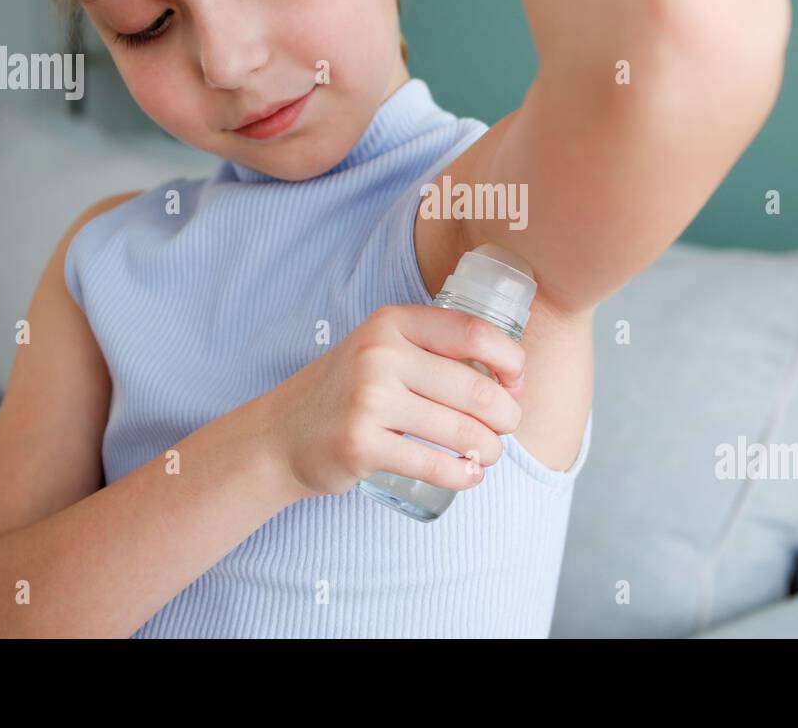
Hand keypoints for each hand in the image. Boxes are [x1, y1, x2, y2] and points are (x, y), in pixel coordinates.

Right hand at [253, 304, 527, 499]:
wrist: (281, 433)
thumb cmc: (350, 391)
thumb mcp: (385, 349)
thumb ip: (439, 352)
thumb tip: (514, 381)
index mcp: (393, 322)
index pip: (475, 333)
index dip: (511, 361)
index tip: (516, 382)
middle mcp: (380, 354)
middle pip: (476, 388)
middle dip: (506, 415)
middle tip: (505, 427)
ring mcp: (368, 400)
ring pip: (462, 431)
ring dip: (490, 449)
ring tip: (488, 453)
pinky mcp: (362, 446)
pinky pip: (435, 465)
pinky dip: (464, 475)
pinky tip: (469, 474)